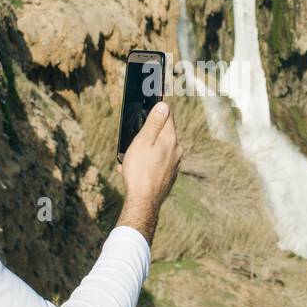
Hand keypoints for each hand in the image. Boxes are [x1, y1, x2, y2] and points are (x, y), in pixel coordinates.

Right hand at [116, 101, 181, 242]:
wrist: (143, 201)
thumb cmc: (140, 170)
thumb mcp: (143, 141)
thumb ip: (154, 123)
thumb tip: (164, 105)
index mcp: (170, 139)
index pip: (168, 117)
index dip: (158, 110)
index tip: (150, 106)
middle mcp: (176, 151)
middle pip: (163, 134)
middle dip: (148, 135)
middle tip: (133, 142)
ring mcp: (174, 165)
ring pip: (158, 150)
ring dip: (144, 152)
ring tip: (130, 160)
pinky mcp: (169, 176)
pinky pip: (156, 164)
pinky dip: (146, 165)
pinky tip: (132, 172)